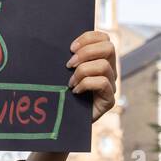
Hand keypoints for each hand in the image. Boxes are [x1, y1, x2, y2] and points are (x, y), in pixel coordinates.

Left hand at [23, 30, 118, 160]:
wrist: (61, 123)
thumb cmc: (59, 94)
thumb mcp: (61, 72)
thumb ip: (65, 58)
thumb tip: (49, 39)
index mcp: (99, 59)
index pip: (103, 38)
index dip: (88, 38)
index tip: (70, 47)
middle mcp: (109, 70)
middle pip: (109, 47)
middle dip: (87, 52)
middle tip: (69, 64)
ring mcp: (111, 85)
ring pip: (105, 66)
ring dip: (83, 71)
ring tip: (70, 81)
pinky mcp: (109, 100)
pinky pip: (104, 83)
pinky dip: (87, 84)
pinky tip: (75, 91)